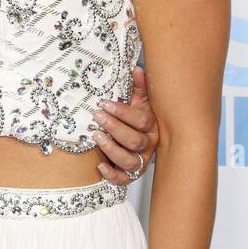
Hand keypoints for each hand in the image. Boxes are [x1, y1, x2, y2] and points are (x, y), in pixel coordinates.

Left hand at [92, 65, 158, 184]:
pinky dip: (111, 174)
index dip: (123, 112)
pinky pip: (123, 179)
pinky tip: (99, 165)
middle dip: (114, 128)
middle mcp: (148, 144)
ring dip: (112, 149)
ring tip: (96, 137)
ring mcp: (140, 160)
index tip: (104, 103)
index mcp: (151, 125)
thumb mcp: (139, 101)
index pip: (141, 120)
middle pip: (134, 140)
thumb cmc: (136, 118)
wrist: (140, 140)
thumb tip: (136, 69)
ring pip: (130, 161)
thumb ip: (138, 87)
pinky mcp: (130, 174)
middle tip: (96, 117)